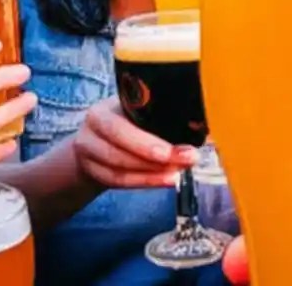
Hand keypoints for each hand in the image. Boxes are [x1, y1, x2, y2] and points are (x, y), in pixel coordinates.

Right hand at [71, 97, 196, 188]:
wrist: (95, 138)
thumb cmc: (127, 120)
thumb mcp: (138, 110)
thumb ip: (162, 114)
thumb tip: (204, 122)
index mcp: (104, 108)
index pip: (120, 127)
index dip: (146, 142)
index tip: (174, 150)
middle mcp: (92, 127)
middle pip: (119, 150)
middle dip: (154, 161)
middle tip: (185, 161)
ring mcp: (88, 150)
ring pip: (119, 169)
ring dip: (151, 175)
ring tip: (177, 174)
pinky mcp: (90, 171)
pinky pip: (118, 182)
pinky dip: (143, 183)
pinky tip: (164, 180)